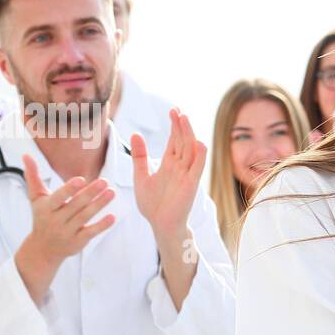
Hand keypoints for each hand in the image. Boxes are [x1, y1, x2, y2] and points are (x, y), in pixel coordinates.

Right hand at [14, 154, 115, 301]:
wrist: (42, 249)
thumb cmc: (41, 217)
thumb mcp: (36, 198)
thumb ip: (33, 177)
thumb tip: (26, 155)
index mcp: (46, 208)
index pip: (58, 197)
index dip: (69, 189)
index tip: (81, 179)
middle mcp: (56, 220)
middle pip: (76, 205)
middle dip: (91, 193)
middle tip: (105, 181)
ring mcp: (67, 232)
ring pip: (85, 217)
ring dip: (99, 204)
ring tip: (112, 192)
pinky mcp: (78, 241)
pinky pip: (91, 232)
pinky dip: (102, 225)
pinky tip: (112, 216)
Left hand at [132, 109, 205, 239]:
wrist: (159, 224)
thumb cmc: (152, 204)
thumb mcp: (140, 176)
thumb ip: (139, 156)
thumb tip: (135, 134)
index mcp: (169, 164)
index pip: (174, 140)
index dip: (174, 126)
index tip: (173, 111)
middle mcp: (180, 167)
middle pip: (183, 141)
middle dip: (181, 125)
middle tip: (177, 110)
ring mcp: (186, 175)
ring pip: (190, 150)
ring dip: (188, 134)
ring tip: (184, 118)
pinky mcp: (190, 185)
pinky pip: (197, 169)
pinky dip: (199, 156)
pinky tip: (199, 143)